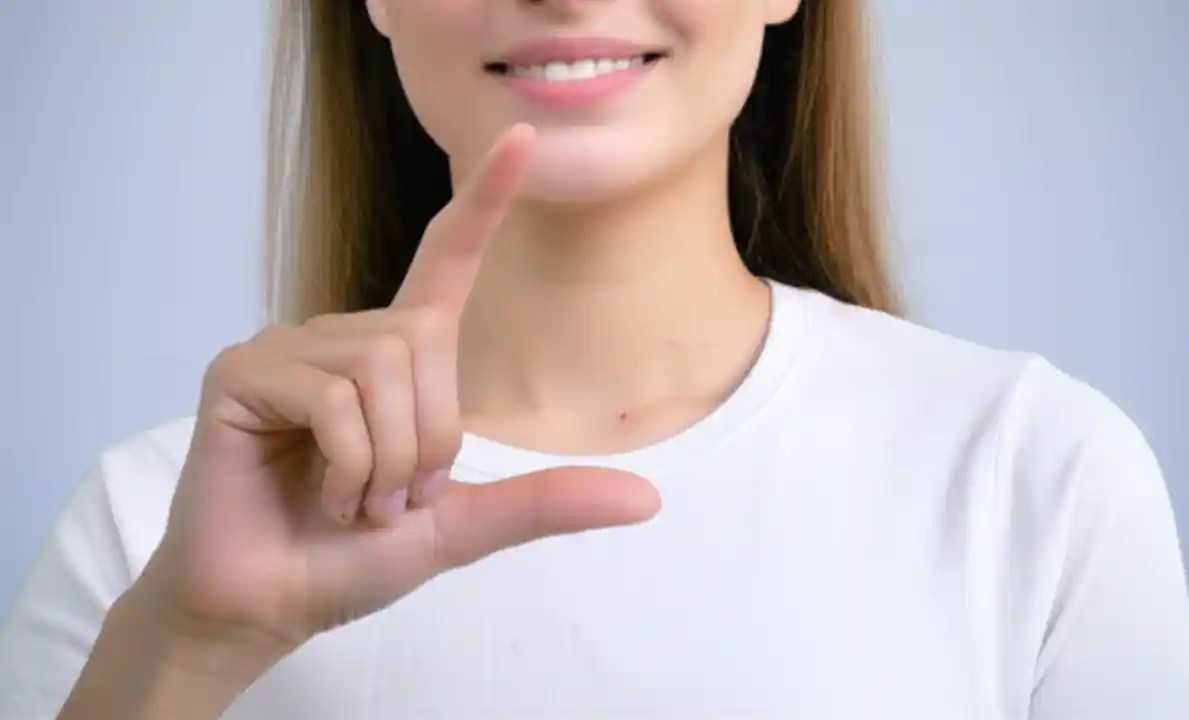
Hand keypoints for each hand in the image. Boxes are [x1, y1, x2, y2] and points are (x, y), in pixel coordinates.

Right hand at [138, 123, 659, 650]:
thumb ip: (544, 502)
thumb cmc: (351, 557)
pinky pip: (333, 397)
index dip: (484, 201)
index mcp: (397, 357)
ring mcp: (288, 347)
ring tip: (355, 499)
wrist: (267, 605)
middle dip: (427, 442)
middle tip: (389, 497)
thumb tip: (651, 498)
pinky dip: (348, 463)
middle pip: (425, 342)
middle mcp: (343, 336)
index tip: (524, 137)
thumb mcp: (463, 525)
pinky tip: (321, 495)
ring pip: (383, 368)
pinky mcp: (241, 370)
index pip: (446, 261)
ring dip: (387, 462)